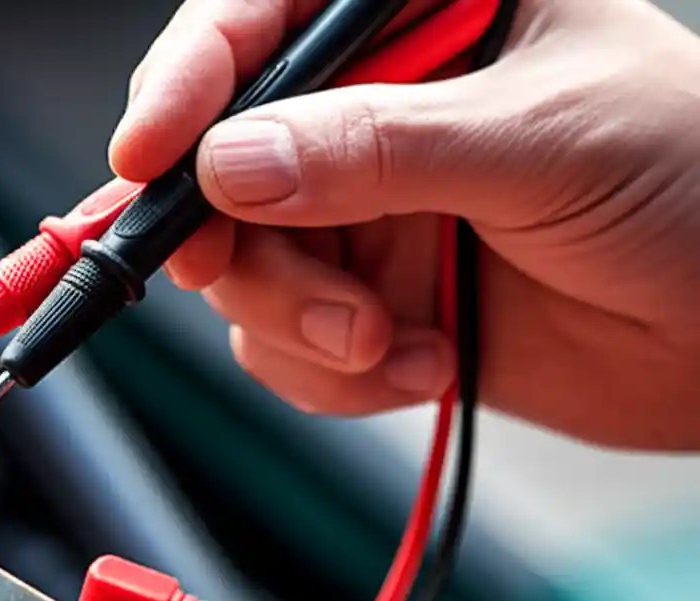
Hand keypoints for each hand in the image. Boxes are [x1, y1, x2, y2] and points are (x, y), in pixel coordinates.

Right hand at [115, 0, 699, 449]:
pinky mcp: (368, 295)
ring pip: (240, 267)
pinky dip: (332, 372)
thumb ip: (380, 147)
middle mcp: (373, 108)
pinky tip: (420, 364)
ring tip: (387, 340)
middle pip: (219, 160)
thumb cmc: (697, 185)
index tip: (148, 154)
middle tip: (272, 280)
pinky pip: (284, 342)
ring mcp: (363, 208)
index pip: (257, 23)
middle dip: (238, 240)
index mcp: (418, 14)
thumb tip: (232, 163)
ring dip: (297, 322)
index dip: (186, 81)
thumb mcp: (543, 142)